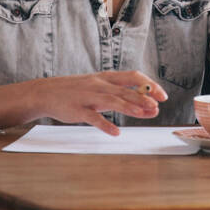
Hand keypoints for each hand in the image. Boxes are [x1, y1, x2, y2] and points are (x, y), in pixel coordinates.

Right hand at [29, 71, 167, 135]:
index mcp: (107, 77)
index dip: (149, 85)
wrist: (46, 93)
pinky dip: (105, 125)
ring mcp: (88, 96)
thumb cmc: (78, 92)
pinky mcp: (77, 110)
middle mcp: (99, 84)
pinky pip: (92, 117)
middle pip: (125, 89)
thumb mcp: (100, 89)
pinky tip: (116, 132)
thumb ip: (122, 98)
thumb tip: (148, 107)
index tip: (163, 96)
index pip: (133, 77)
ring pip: (111, 100)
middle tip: (157, 106)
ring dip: (128, 106)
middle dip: (142, 97)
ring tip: (142, 113)